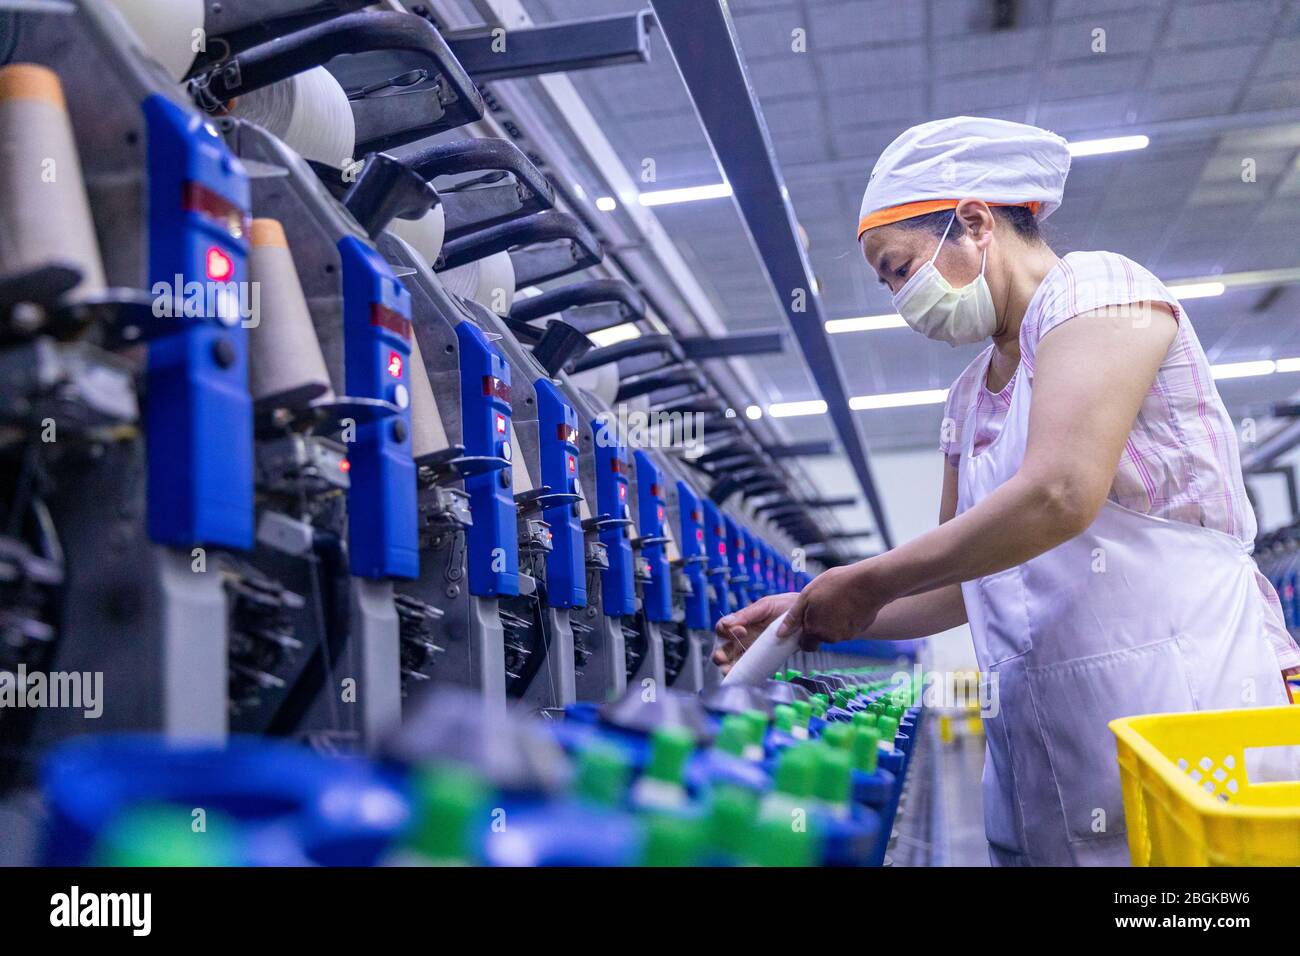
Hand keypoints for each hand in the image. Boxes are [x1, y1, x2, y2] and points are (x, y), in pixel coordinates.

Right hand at [712, 592, 798, 674]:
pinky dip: (745, 675)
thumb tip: (729, 622)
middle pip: (723, 649)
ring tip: (728, 669)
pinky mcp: (764, 662)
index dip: (726, 630)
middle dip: (719, 655)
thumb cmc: (784, 607)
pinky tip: (743, 676)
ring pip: (734, 663)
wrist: (806, 615)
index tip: (740, 630)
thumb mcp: (765, 606)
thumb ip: (747, 614)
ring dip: (728, 667)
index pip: (723, 628)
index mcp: (741, 623)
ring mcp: (753, 652)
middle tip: (722, 657)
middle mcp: (744, 639)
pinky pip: (751, 670)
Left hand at [777, 560, 893, 648]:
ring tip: (838, 601)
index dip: (805, 635)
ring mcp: (847, 635)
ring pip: (836, 632)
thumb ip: (793, 617)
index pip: (806, 645)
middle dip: (820, 626)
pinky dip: (848, 619)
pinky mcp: (860, 630)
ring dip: (834, 621)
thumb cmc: (836, 585)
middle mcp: (830, 637)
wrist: (868, 583)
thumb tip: (781, 633)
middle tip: (824, 605)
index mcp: (815, 630)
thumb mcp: (807, 595)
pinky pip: (849, 628)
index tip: (808, 622)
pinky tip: (849, 604)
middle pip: (821, 637)